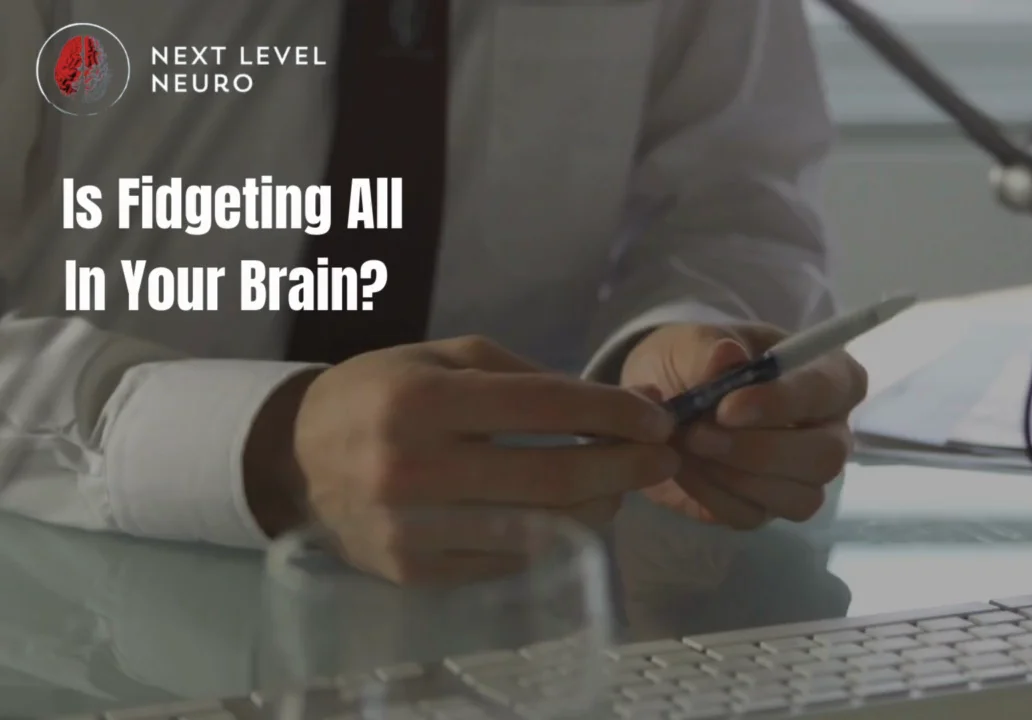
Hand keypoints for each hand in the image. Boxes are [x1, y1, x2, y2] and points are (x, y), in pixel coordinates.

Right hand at [245, 336, 678, 583]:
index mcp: (422, 400)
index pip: (544, 407)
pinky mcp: (415, 572)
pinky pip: (511, 561)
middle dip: (626, 467)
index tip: (658, 417)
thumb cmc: (383, 392)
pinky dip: (556, 538)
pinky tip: (571, 513)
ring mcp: (412, 530)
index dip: (613, 413)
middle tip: (662, 457)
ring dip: (600, 508)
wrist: (298, 457)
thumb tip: (624, 403)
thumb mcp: (448, 357)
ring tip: (620, 484)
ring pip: (541, 531)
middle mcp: (413, 468)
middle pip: (553, 478)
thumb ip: (533, 377)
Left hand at [620, 323, 865, 528]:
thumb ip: (710, 350)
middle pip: (825, 456)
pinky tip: (684, 469)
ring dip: (735, 476)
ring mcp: (803, 476)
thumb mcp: (693, 343)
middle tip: (698, 435)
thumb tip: (728, 357)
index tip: (728, 409)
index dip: (784, 402)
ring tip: (687, 447)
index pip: (831, 390)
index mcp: (827, 374)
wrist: (661, 399)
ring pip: (798, 498)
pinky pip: (754, 516)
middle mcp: (828, 430)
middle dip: (759, 450)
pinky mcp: (769, 507)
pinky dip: (713, 495)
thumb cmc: (696, 360)